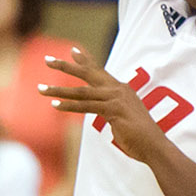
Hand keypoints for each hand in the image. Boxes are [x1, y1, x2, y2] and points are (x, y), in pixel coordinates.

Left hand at [40, 50, 165, 160]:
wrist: (154, 145)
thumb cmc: (140, 135)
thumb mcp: (125, 117)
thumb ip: (113, 109)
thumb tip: (105, 110)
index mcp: (121, 88)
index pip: (99, 71)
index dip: (85, 60)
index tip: (72, 51)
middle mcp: (118, 89)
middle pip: (88, 73)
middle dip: (65, 66)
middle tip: (47, 60)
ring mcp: (116, 98)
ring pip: (82, 91)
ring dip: (58, 90)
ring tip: (40, 88)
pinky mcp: (113, 109)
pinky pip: (86, 106)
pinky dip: (69, 106)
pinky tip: (55, 105)